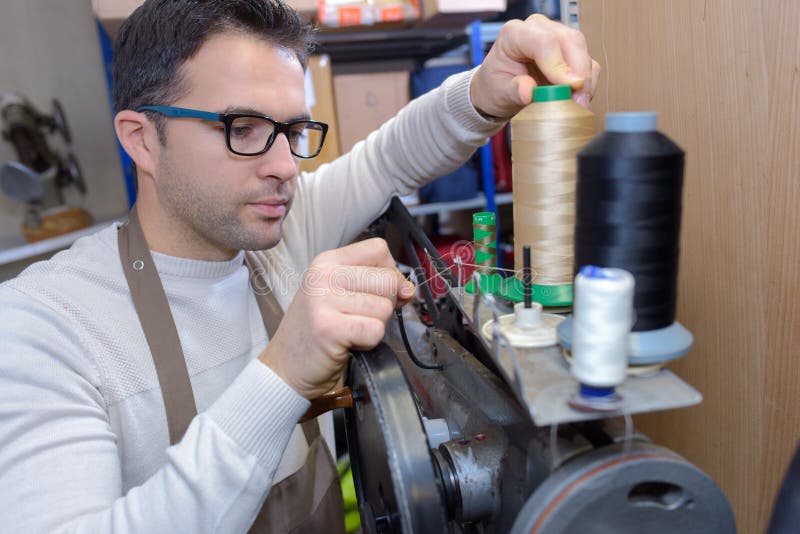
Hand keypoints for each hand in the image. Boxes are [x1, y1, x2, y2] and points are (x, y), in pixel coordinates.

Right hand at [259, 238, 414, 398]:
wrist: (286, 367)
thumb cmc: (317, 331)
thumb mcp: (342, 296)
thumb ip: (376, 285)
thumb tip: (408, 289)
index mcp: (326, 262)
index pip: (379, 250)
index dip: (390, 273)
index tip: (378, 292)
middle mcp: (323, 276)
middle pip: (387, 279)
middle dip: (384, 305)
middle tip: (359, 318)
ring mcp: (323, 301)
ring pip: (385, 307)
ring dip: (375, 326)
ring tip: (350, 331)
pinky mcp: (329, 328)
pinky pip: (376, 330)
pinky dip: (369, 343)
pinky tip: (349, 343)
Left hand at [470, 14, 600, 118]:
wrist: (501, 89)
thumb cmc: (496, 86)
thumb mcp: (498, 92)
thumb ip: (513, 91)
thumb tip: (529, 92)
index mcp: (515, 34)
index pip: (545, 41)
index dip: (559, 65)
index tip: (569, 88)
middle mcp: (538, 29)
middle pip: (571, 41)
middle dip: (579, 73)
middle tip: (578, 102)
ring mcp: (557, 37)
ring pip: (583, 51)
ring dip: (585, 81)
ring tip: (577, 105)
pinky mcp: (570, 52)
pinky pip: (588, 64)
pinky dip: (588, 84)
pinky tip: (577, 99)